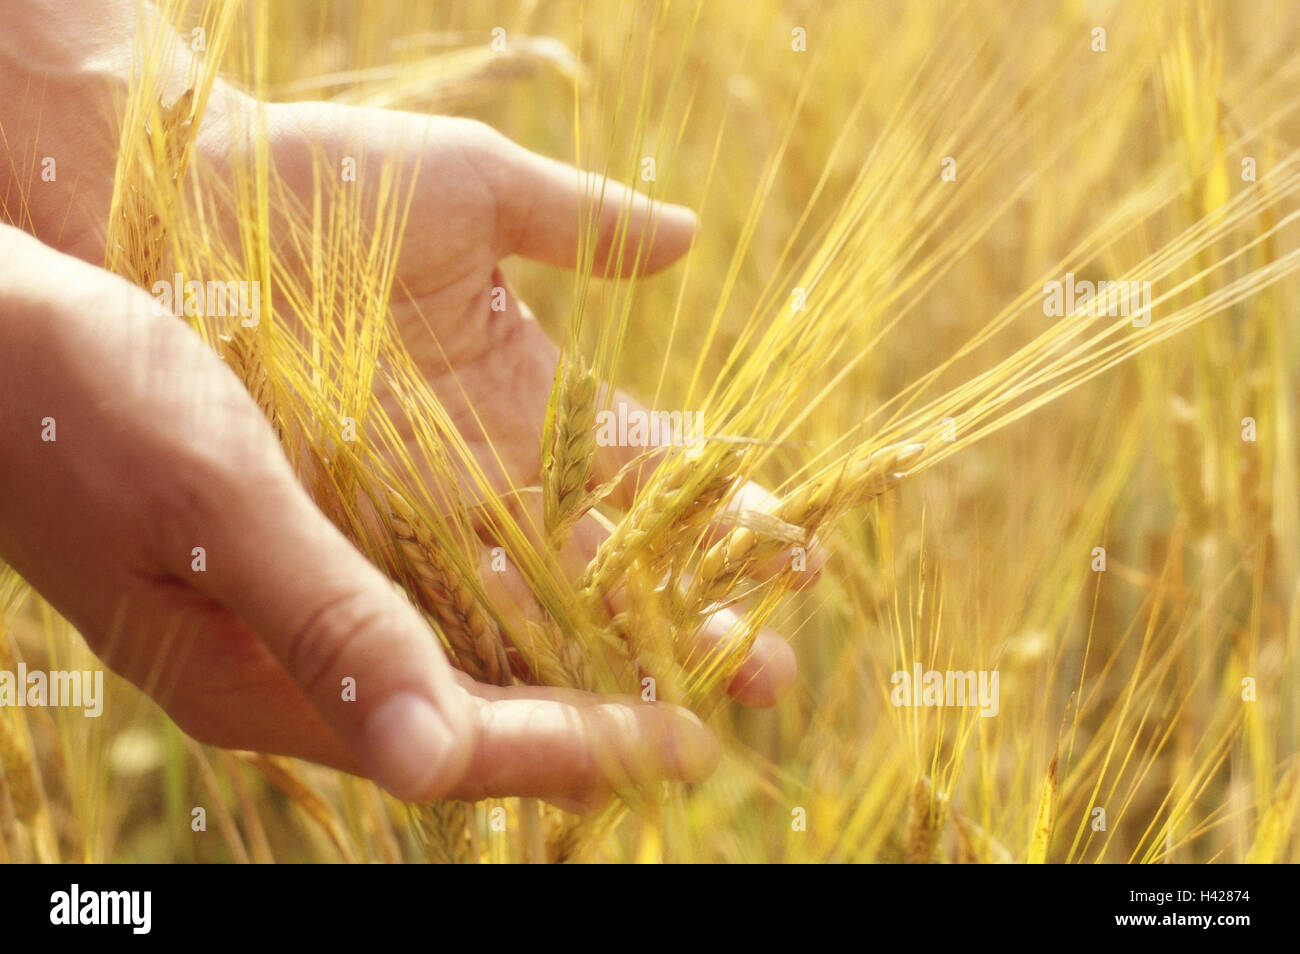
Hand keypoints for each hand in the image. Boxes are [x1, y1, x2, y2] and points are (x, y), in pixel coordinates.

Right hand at [0, 223, 718, 806]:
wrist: (1, 337)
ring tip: (687, 626)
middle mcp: (295, 662)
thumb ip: (328, 627)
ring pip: (470, 648)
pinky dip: (517, 585)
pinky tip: (574, 562)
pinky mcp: (302, 553)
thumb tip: (442, 762)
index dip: (580, 745)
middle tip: (730, 688)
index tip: (691, 739)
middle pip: (484, 705)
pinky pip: (433, 591)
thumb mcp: (214, 503)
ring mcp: (297, 612)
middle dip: (610, 701)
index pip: (459, 741)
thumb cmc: (86, 403)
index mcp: (266, 679)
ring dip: (579, 640)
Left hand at [263, 100, 816, 705]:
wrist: (182, 205)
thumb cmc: (333, 182)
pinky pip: (436, 618)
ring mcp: (422, 520)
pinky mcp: (349, 542)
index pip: (657, 477)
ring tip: (697, 718)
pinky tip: (563, 714)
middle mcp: (492, 478)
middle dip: (694, 621)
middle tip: (771, 676)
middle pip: (614, 568)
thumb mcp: (476, 190)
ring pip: (540, 612)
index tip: (800, 557)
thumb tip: (691, 235)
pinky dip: (501, 665)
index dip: (730, 517)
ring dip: (619, 666)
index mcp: (539, 400)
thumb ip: (582, 222)